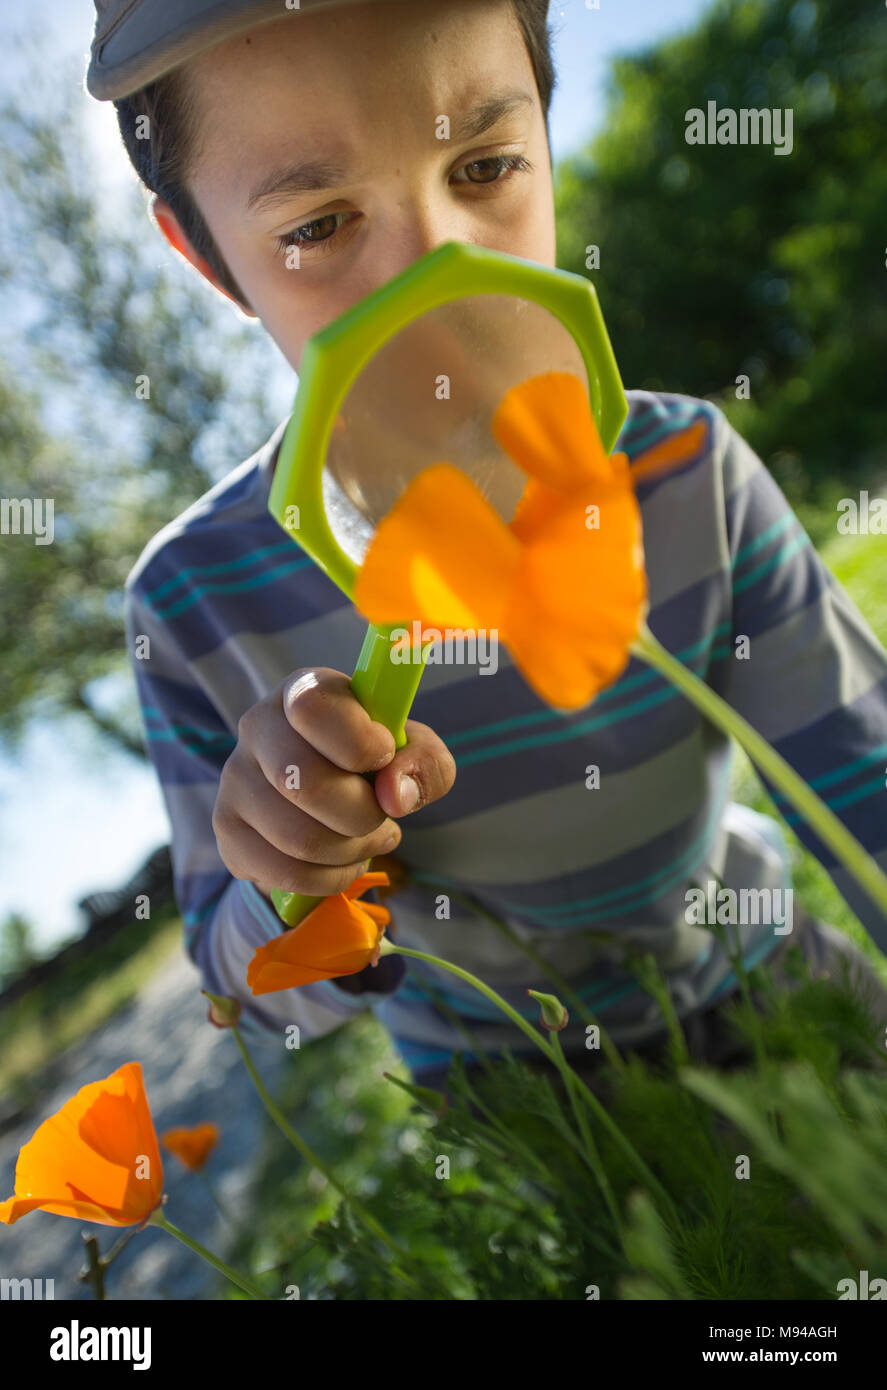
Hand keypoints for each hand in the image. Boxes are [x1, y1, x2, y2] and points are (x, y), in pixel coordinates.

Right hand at [212, 667, 455, 898]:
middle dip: (363, 813)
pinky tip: (343, 861)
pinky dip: (330, 878)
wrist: (326, 800)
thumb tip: (396, 795)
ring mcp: (234, 780)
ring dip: (352, 850)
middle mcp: (256, 727)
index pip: (312, 709)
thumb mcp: (414, 753)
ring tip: (368, 839)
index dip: (359, 744)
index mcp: (302, 691)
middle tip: (382, 815)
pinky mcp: (227, 830)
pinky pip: (285, 873)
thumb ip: (425, 762)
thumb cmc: (372, 763)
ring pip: (299, 838)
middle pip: (306, 783)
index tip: (383, 757)